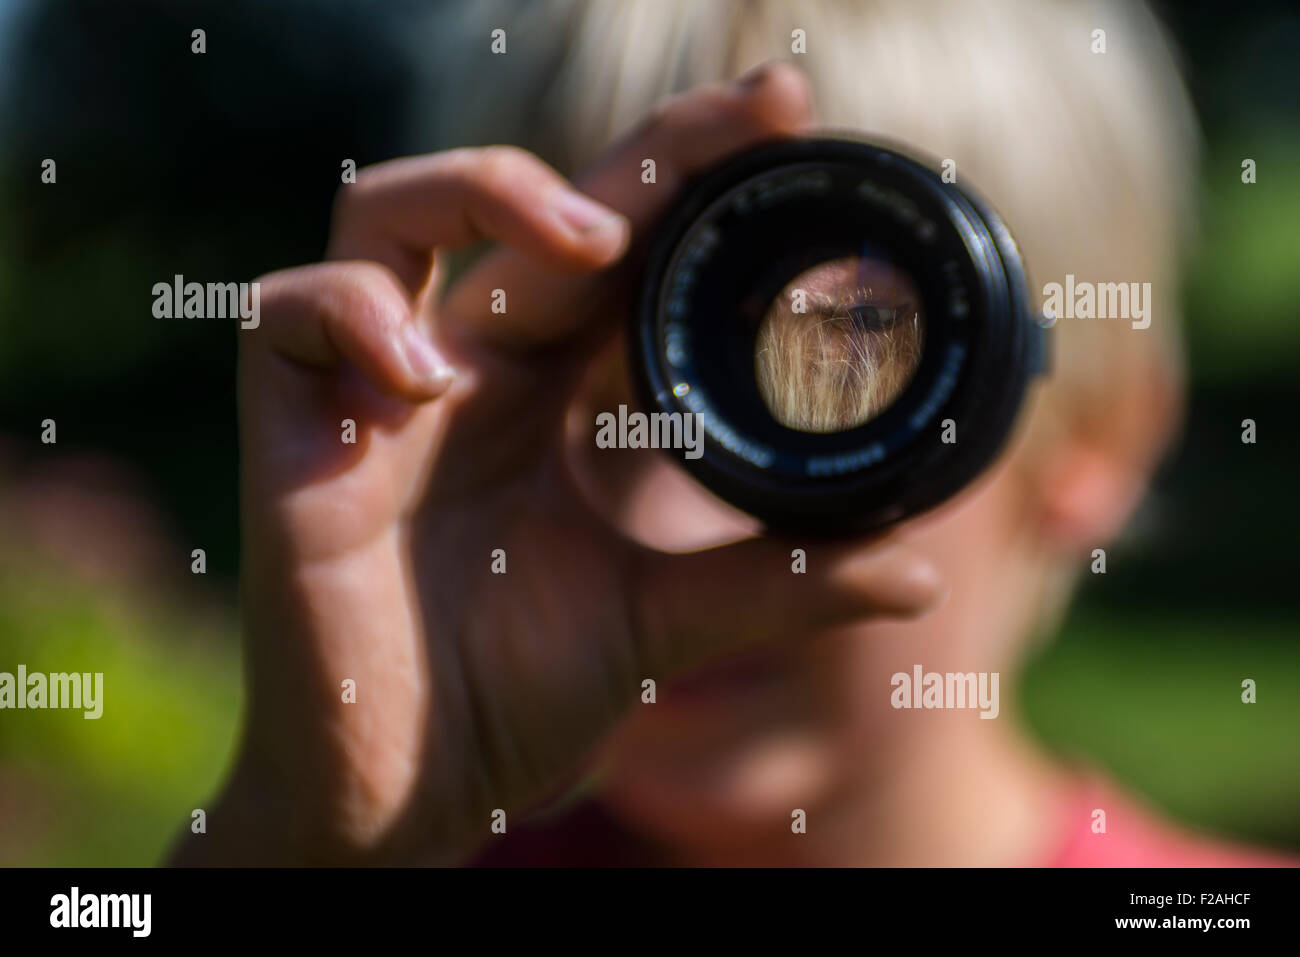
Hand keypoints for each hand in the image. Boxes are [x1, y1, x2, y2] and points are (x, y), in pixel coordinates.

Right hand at [173, 63, 944, 864]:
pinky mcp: (292, 436)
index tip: (785, 117)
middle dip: (638, 147)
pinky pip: (290, 318)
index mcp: (547, 392)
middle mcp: (466, 367)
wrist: (414, 790)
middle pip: (527, 200)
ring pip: (388, 212)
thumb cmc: (516, 697)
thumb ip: (775, 582)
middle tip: (747, 116)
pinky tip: (426, 382)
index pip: (616, 244)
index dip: (688, 169)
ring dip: (485, 194)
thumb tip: (916, 571)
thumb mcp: (663, 621)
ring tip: (585, 246)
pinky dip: (356, 320)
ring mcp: (375, 393)